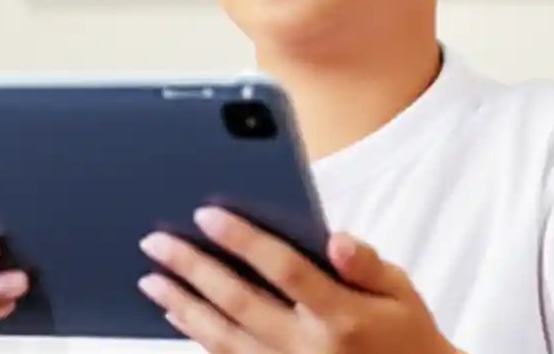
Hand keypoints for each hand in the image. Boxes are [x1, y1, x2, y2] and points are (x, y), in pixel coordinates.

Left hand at [137, 207, 458, 353]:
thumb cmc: (403, 332)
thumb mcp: (401, 292)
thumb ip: (366, 263)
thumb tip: (335, 240)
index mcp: (343, 317)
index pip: (285, 271)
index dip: (244, 240)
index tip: (206, 213)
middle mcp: (309, 349)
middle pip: (240, 304)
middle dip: (193, 270)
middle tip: (155, 241)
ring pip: (223, 338)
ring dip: (182, 306)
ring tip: (150, 278)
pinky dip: (198, 337)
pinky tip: (175, 314)